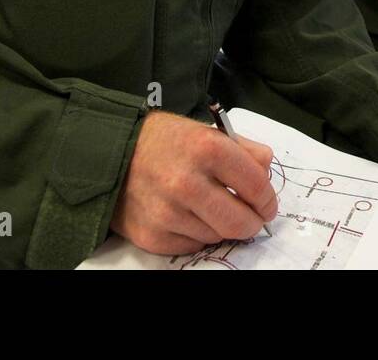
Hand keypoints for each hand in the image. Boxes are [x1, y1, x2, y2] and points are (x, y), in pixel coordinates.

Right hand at [110, 111, 278, 254]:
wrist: (110, 153)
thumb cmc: (165, 141)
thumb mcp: (207, 131)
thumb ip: (244, 150)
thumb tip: (267, 173)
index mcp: (206, 149)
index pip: (256, 185)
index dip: (268, 200)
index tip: (267, 205)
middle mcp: (186, 182)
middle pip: (240, 222)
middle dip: (253, 223)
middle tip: (252, 219)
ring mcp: (167, 212)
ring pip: (217, 236)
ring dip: (222, 227)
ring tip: (211, 209)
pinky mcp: (152, 236)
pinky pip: (192, 246)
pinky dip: (197, 235)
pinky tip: (188, 216)